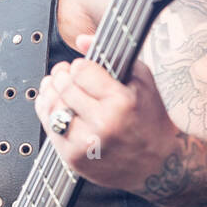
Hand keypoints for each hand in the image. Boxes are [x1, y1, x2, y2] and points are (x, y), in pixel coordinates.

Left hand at [33, 34, 182, 193]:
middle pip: (64, 86)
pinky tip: (56, 104)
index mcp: (121, 103)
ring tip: (57, 86)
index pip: (81, 70)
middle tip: (65, 73)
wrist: (158, 167)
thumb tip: (82, 39)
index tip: (83, 68)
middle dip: (62, 74)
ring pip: (52, 106)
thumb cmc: (152, 121)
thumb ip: (113, 56)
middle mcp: (102, 125)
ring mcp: (86, 144)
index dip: (79, 65)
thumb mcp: (142, 83)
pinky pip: (49, 127)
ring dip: (50, 90)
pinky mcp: (74, 158)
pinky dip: (47, 111)